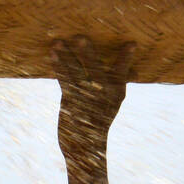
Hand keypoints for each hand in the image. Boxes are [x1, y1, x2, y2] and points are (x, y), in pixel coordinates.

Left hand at [52, 36, 134, 155]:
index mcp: (117, 93)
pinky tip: (52, 54)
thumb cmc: (99, 121)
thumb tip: (131, 72)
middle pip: (96, 68)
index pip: (122, 72)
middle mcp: (103, 93)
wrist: (86, 147)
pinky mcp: (71, 100)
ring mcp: (86, 97)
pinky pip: (64, 79)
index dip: (125, 58)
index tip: (131, 44)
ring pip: (76, 72)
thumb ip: (117, 87)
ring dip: (66, 56)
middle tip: (81, 37)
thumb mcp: (112, 105)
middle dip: (88, 52)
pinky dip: (58, 66)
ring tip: (58, 42)